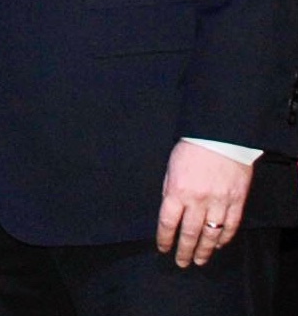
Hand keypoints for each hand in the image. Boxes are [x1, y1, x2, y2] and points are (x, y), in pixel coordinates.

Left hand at [155, 139, 252, 266]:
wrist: (220, 137)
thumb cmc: (190, 150)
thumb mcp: (171, 169)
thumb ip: (170, 191)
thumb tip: (170, 214)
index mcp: (176, 191)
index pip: (167, 223)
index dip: (165, 239)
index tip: (163, 248)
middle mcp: (197, 200)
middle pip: (189, 234)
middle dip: (184, 251)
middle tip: (182, 263)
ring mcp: (218, 202)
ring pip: (210, 235)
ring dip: (204, 251)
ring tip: (200, 261)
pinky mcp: (236, 201)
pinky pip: (230, 226)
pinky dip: (224, 239)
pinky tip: (217, 245)